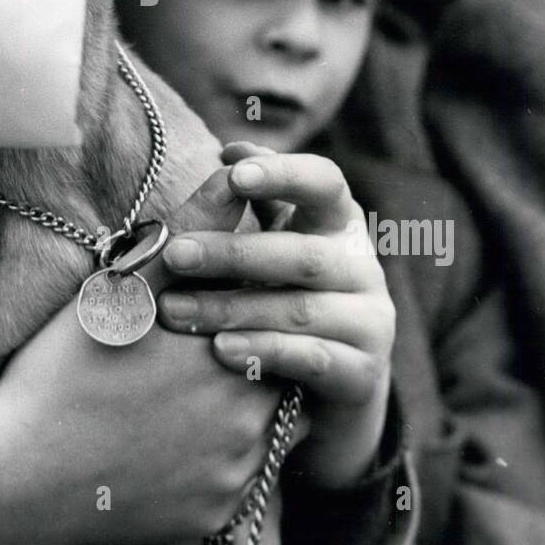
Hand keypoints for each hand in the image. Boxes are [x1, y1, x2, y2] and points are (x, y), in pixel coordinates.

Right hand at [0, 191, 302, 544]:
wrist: (21, 475)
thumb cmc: (67, 370)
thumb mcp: (126, 288)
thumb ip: (194, 229)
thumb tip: (237, 177)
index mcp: (236, 350)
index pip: (275, 314)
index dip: (244, 303)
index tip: (204, 306)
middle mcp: (253, 415)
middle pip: (278, 369)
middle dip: (248, 354)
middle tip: (193, 349)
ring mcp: (239, 471)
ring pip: (267, 426)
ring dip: (241, 407)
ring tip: (182, 394)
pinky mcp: (219, 513)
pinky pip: (238, 478)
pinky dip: (216, 458)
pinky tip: (169, 442)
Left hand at [157, 143, 394, 489]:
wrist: (324, 392)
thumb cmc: (282, 297)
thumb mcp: (271, 244)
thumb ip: (254, 198)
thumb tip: (230, 151)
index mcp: (338, 223)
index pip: (325, 183)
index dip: (283, 175)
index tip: (234, 174)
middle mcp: (362, 267)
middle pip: (302, 254)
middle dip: (233, 252)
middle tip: (174, 255)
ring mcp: (370, 322)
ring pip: (299, 310)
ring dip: (230, 308)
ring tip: (174, 310)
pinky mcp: (362, 375)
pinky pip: (310, 359)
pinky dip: (262, 352)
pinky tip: (220, 349)